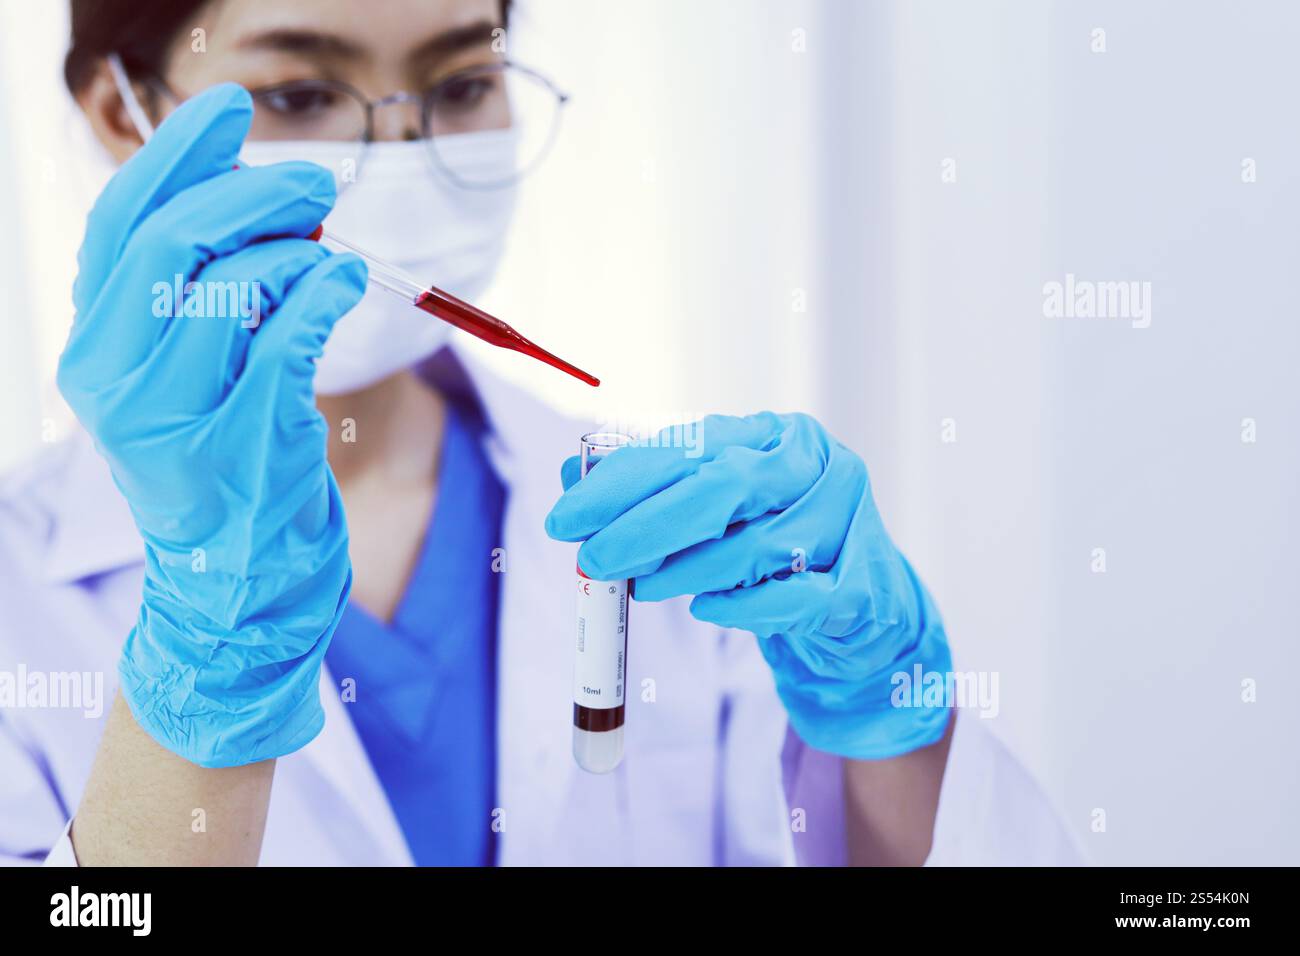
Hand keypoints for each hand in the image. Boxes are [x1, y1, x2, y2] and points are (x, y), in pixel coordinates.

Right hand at [57, 84, 366, 767]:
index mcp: (95, 350)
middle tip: (319, 183)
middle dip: (254, 192)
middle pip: (171, 239)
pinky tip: (347, 281)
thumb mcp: (186, 380)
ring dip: (298, 247)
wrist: (233, 585)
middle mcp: (113, 380)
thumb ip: (202, 296)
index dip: (176, 154)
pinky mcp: (240, 443)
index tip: (232, 108)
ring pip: (230, 282)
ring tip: (335, 250)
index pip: (119, 221)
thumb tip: (261, 198)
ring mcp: (173, 416)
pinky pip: (287, 335)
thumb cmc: (223, 467)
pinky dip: (326, 291)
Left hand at [545, 412, 951, 758]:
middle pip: (724, 487)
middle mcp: (813, 464)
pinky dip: (740, 608)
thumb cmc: (770, 542)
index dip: (620, 482)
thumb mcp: (713, 508)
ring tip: (644, 589)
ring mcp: (846, 520)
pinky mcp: (862, 582)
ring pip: (755, 546)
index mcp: (771, 433)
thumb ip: (651, 490)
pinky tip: (707, 608)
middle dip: (646, 527)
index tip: (566, 518)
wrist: (858, 599)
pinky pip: (791, 599)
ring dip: (686, 573)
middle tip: (593, 561)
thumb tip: (572, 476)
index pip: (688, 446)